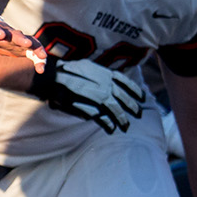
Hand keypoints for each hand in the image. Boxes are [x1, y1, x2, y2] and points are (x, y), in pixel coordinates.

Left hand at [0, 6, 46, 71]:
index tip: (0, 34)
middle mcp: (6, 32)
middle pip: (15, 34)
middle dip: (21, 39)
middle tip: (27, 44)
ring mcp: (15, 39)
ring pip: (29, 43)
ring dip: (36, 50)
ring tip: (42, 60)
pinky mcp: (21, 47)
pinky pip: (33, 53)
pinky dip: (38, 59)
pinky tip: (42, 69)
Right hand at [27, 58, 146, 133]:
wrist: (53, 77)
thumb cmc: (67, 72)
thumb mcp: (86, 67)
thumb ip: (98, 75)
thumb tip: (107, 81)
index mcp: (105, 74)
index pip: (125, 82)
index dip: (135, 90)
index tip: (142, 97)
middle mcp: (106, 84)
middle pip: (124, 98)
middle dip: (132, 107)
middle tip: (138, 114)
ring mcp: (100, 96)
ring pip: (117, 110)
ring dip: (122, 119)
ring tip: (125, 127)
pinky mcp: (92, 107)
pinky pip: (104, 119)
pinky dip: (109, 125)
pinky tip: (111, 129)